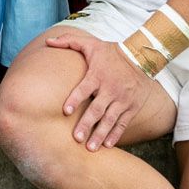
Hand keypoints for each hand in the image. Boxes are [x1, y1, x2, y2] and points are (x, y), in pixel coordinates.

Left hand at [46, 33, 158, 151]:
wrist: (140, 58)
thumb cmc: (110, 52)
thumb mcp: (90, 43)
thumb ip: (68, 41)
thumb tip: (48, 40)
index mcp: (97, 75)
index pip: (84, 89)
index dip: (74, 99)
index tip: (65, 111)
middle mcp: (110, 89)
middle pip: (97, 110)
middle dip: (86, 125)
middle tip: (76, 138)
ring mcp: (122, 100)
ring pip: (110, 120)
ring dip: (100, 134)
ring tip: (90, 148)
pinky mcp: (131, 107)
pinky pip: (123, 123)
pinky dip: (116, 134)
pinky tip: (108, 145)